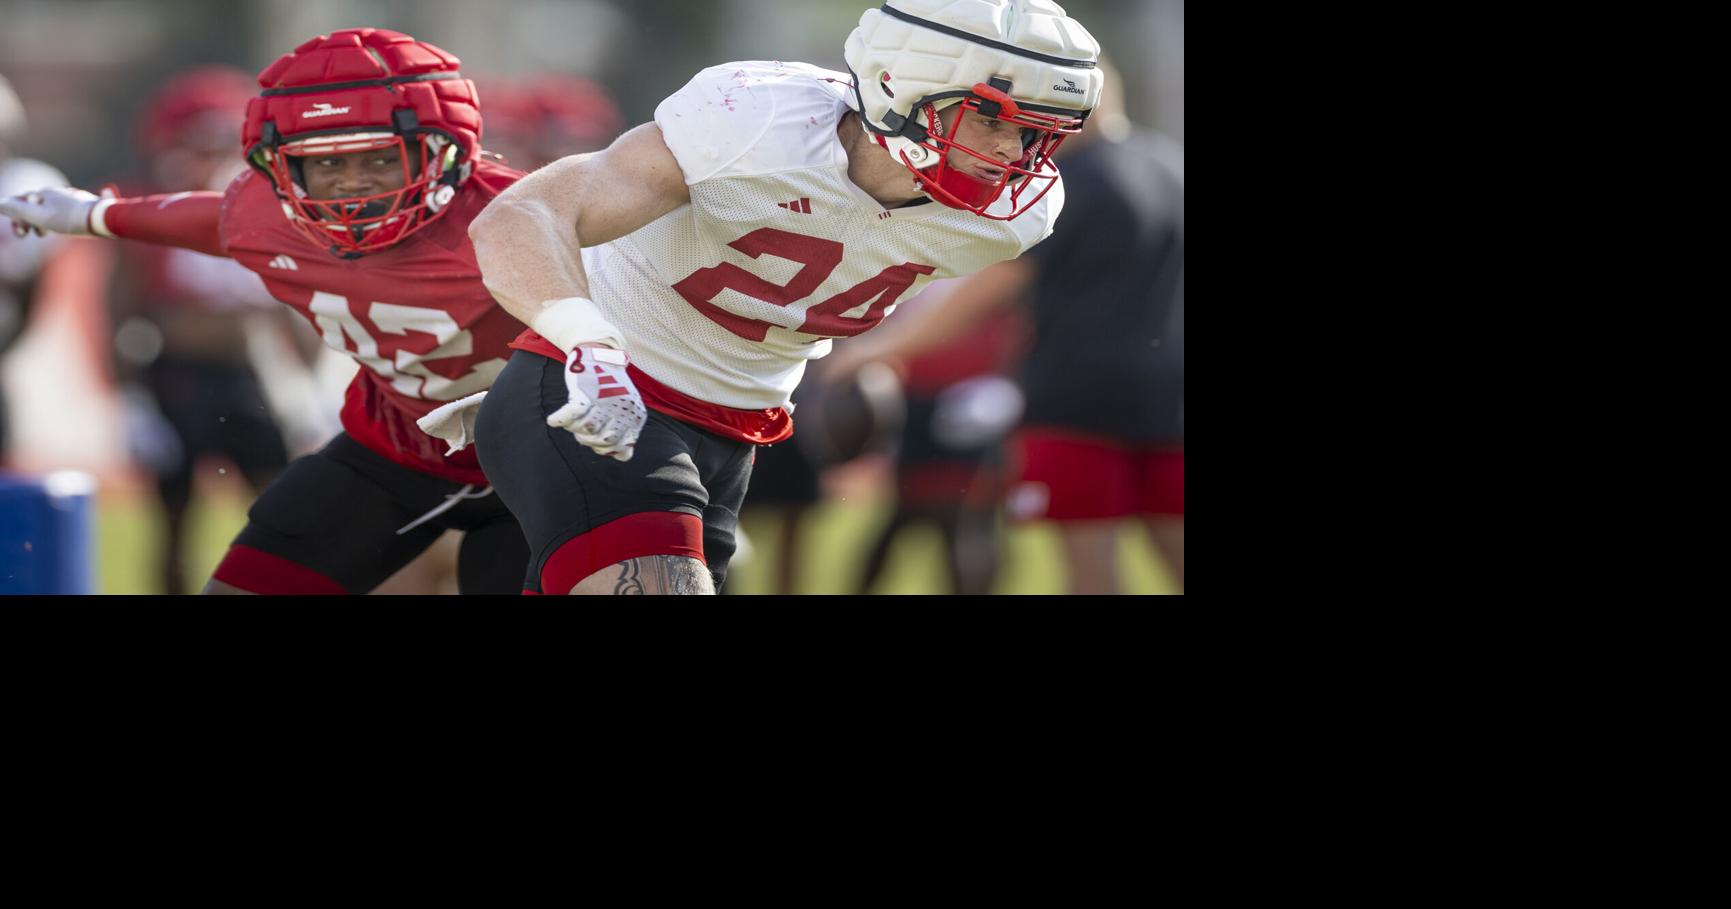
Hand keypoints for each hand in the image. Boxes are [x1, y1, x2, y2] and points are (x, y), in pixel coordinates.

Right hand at [0, 185, 101, 237]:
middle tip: (29, 235)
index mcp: (45, 193)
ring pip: (53, 209)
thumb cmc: (69, 219)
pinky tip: (76, 217)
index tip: (20, 234)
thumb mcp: (39, 216)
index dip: (17, 218)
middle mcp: (59, 192)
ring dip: (44, 222)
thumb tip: (0, 203)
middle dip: (29, 220)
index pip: (23, 201)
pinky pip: (71, 211)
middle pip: (37, 205)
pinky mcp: (88, 206)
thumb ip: (18, 210)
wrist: (103, 218)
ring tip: (44, 233)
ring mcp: (74, 198)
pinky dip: (64, 218)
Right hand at [545, 346, 646, 461]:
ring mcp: (604, 400)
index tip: (597, 439)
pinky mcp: (584, 392)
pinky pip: (570, 415)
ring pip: (587, 430)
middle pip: (604, 441)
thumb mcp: (624, 410)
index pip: (621, 449)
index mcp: (635, 415)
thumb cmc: (610, 387)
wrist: (598, 353)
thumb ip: (624, 433)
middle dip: (590, 441)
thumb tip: (621, 456)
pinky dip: (559, 419)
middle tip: (583, 430)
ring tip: (573, 420)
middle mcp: (622, 409)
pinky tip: (553, 420)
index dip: (606, 449)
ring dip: (575, 429)